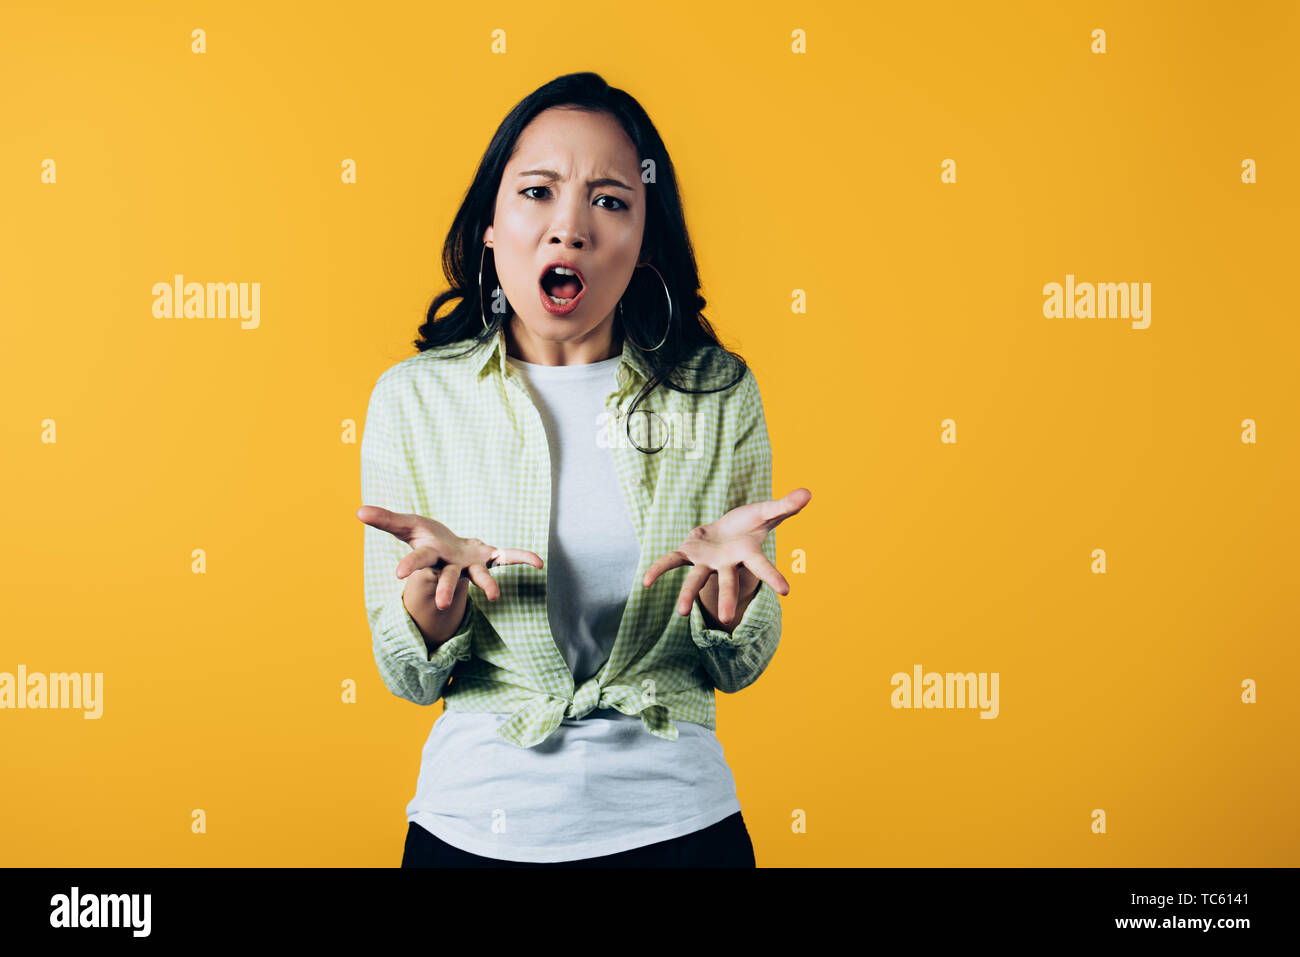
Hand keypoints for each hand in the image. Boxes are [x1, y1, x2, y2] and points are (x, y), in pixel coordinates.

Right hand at [356, 505, 542, 609]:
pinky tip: (539, 562)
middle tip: (444, 605)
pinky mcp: (489, 559)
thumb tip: (358, 511)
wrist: (452, 551)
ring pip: (479, 577)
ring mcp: (471, 565)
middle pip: (448, 579)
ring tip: (495, 598)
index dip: (409, 566)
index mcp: (431, 555)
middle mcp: (451, 565)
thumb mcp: (407, 525)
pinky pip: (507, 558)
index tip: (397, 574)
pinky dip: (522, 558)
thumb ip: (385, 519)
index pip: (418, 560)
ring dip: (487, 585)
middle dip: (446, 590)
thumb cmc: (428, 538)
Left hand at [642, 488, 810, 624]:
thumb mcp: (766, 511)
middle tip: (727, 617)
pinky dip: (658, 570)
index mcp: (747, 553)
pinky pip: (671, 562)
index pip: (763, 566)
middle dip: (728, 598)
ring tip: (680, 613)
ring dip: (688, 594)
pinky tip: (645, 582)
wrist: (725, 531)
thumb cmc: (749, 524)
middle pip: (728, 582)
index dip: (774, 576)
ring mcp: (706, 561)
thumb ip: (785, 505)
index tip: (786, 591)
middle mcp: (726, 563)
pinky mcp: (688, 553)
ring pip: (697, 579)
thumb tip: (808, 492)